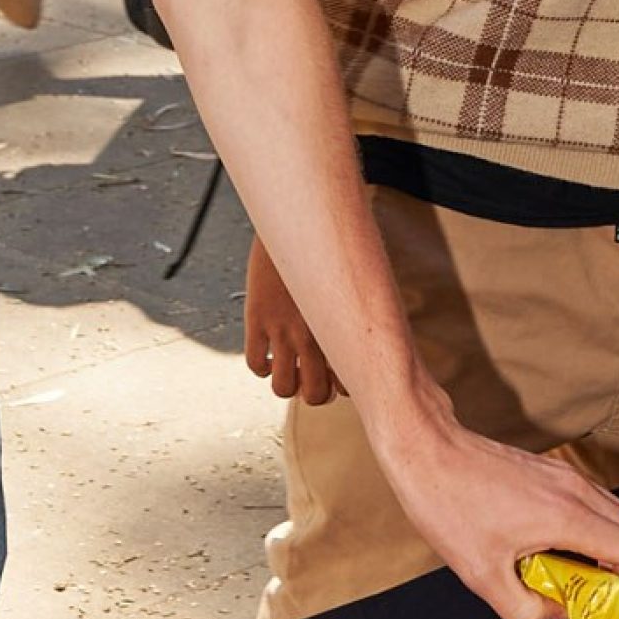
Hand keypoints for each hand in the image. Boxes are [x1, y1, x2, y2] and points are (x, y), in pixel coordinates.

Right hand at [245, 237, 341, 404]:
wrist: (298, 222)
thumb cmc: (332, 252)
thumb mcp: (352, 284)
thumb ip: (354, 314)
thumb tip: (364, 335)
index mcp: (341, 330)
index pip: (348, 383)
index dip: (343, 387)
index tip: (337, 376)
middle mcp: (313, 335)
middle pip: (314, 395)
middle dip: (314, 394)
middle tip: (311, 378)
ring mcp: (283, 329)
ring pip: (282, 388)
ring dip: (286, 385)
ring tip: (288, 369)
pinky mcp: (258, 318)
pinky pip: (255, 363)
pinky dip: (261, 368)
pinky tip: (267, 355)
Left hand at [375, 404, 618, 618]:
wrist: (424, 449)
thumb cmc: (447, 503)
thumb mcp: (481, 576)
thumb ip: (525, 611)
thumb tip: (554, 617)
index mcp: (568, 516)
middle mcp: (577, 490)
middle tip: (613, 601)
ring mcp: (568, 477)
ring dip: (616, 551)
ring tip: (588, 581)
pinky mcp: (554, 472)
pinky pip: (596, 504)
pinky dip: (597, 532)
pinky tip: (564, 553)